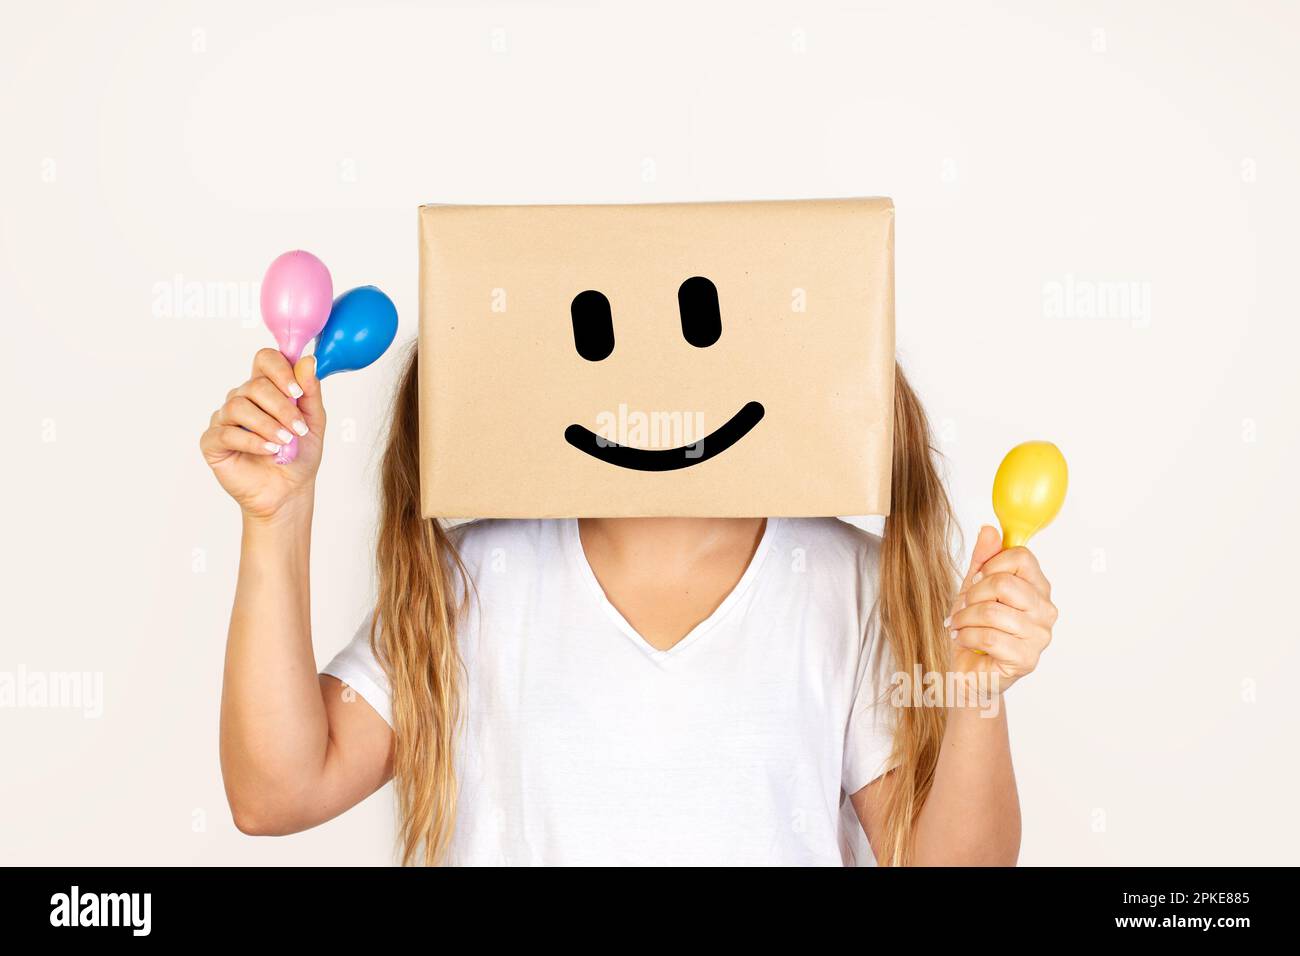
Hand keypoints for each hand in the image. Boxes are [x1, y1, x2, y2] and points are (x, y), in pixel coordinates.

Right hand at [199, 349, 325, 520]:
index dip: (280, 370)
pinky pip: (226, 433)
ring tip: (284, 442)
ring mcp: (224, 419)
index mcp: (266, 389)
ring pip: (238, 406)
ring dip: (266, 424)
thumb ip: (311, 391)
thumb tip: (309, 360)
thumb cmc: (299, 455)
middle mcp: (242, 399)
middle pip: (254, 385)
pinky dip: (251, 441)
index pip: (265, 360)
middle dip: (281, 407)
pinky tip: (269, 450)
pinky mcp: (213, 442)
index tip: (298, 392)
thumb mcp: (314, 422)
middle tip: (298, 429)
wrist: (289, 491)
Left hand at [945, 525, 1057, 696]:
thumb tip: (990, 529)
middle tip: (962, 606)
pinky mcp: (1027, 659)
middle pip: (1005, 583)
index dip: (991, 565)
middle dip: (973, 595)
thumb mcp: (972, 588)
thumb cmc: (972, 628)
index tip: (977, 580)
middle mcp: (1045, 611)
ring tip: (959, 625)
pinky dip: (967, 636)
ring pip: (994, 611)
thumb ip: (983, 560)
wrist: (965, 670)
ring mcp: (1040, 637)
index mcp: (1038, 588)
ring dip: (965, 618)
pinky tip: (963, 640)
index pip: (1022, 557)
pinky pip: (991, 637)